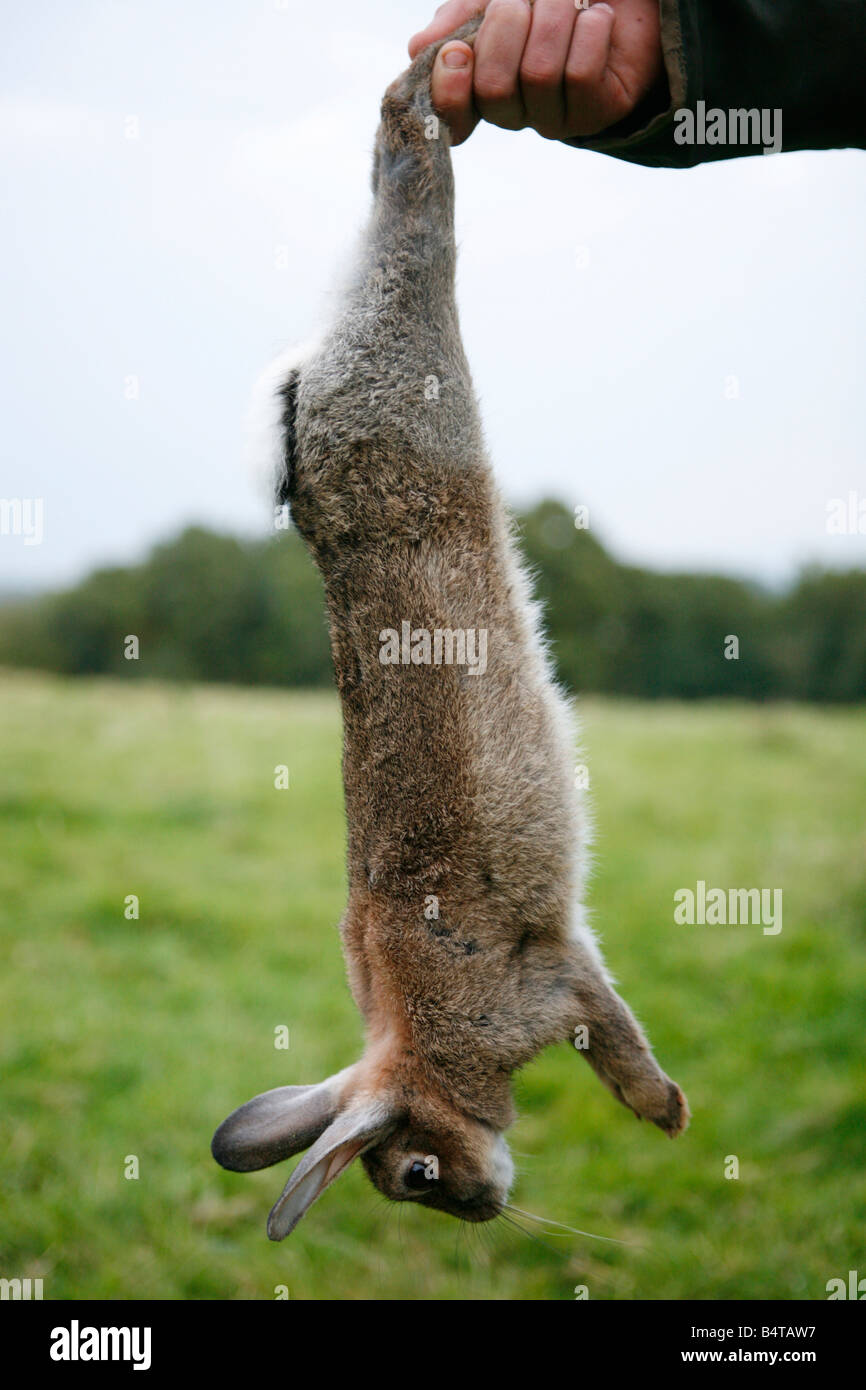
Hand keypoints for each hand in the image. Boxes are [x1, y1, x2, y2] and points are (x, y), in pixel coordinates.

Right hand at [408, 0, 663, 144]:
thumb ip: (458, 17)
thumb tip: (419, 48)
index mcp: (480, 85)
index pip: (451, 119)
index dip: (449, 92)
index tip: (456, 51)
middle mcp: (514, 111)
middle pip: (493, 88)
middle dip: (509, 25)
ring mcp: (555, 117)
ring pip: (538, 74)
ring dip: (553, 17)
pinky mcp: (597, 112)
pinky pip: (579, 73)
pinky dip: (589, 29)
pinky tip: (597, 17)